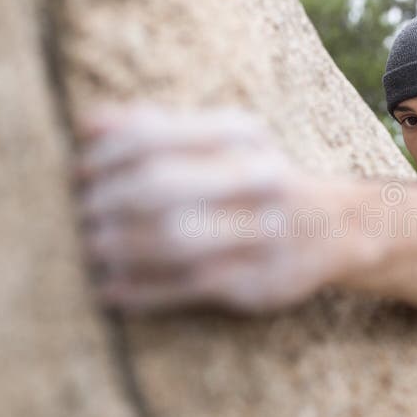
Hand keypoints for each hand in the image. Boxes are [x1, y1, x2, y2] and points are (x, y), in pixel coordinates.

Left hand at [77, 103, 333, 312]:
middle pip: (160, 187)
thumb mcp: (222, 142)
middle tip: (83, 215)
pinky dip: (140, 291)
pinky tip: (111, 290)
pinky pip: (186, 287)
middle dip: (107, 202)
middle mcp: (257, 179)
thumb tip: (89, 125)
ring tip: (92, 250)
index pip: (155, 137)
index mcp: (241, 137)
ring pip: (172, 239)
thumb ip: (158, 129)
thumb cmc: (259, 179)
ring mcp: (261, 233)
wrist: (335, 227)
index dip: (106, 156)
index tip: (81, 172)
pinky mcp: (258, 282)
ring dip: (119, 247)